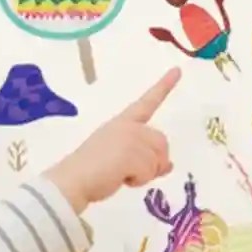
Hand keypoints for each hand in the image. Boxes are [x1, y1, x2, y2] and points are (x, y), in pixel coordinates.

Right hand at [46, 66, 180, 212]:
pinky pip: (150, 172)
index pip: (147, 102)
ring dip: (145, 174)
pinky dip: (138, 181)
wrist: (73, 179)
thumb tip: (169, 165)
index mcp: (122, 122)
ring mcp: (131, 138)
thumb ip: (144, 158)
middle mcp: (129, 126)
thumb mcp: (121, 159)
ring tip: (122, 175)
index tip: (178, 70)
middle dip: (155, 162)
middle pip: (162, 142)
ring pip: (158, 160)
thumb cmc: (91, 170)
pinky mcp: (133, 154)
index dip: (164, 86)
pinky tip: (121, 179)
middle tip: (134, 173)